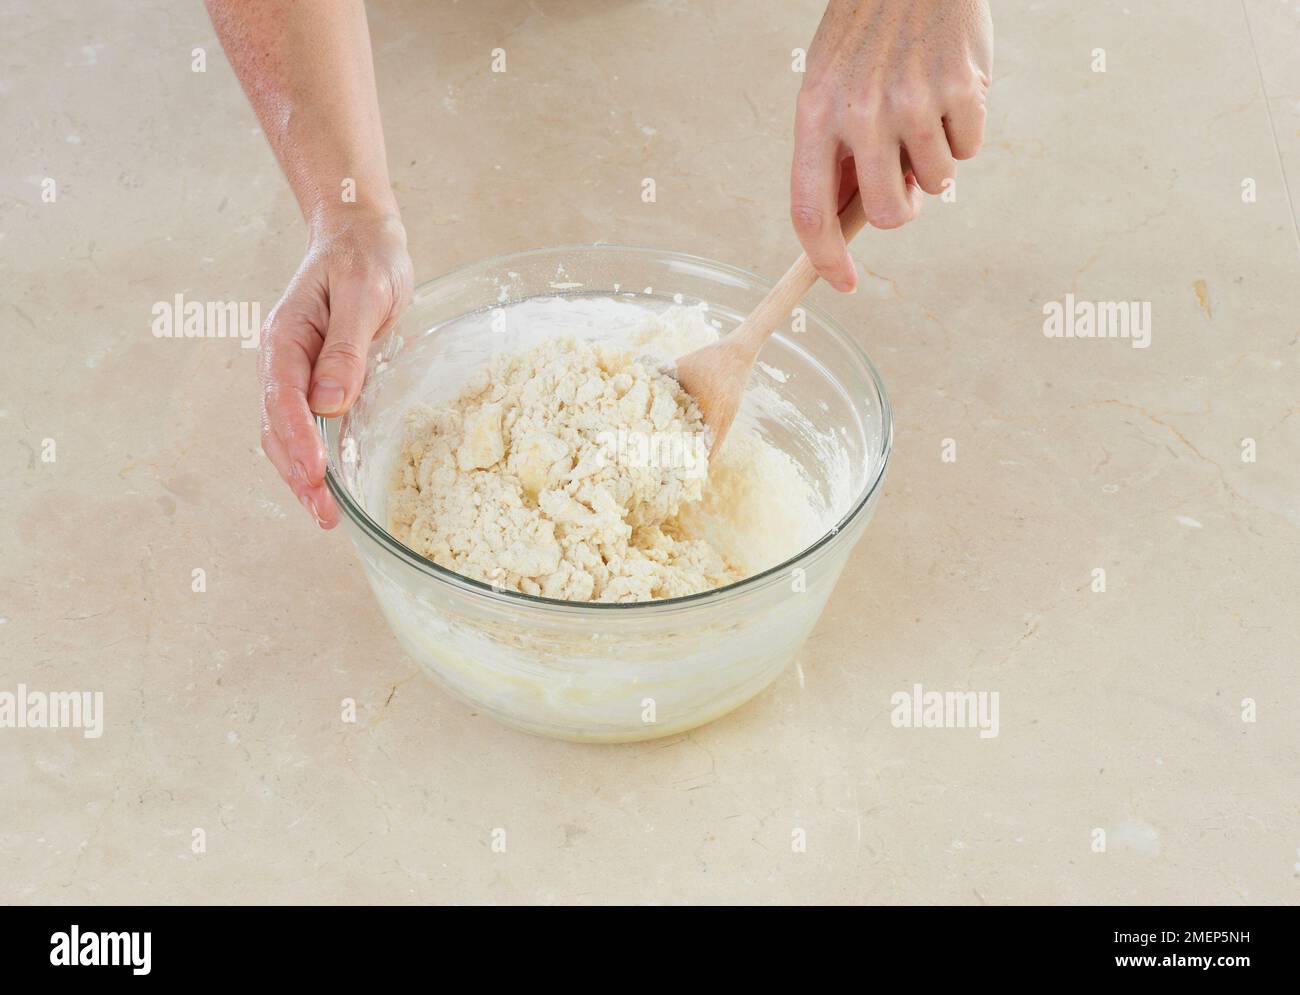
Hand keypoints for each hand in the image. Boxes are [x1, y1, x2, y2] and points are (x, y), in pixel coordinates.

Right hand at [259, 208, 412, 527]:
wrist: (363, 238)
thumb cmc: (363, 259)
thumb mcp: (363, 295)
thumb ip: (346, 348)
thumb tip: (330, 402)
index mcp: (286, 338)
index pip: (284, 398)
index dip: (299, 441)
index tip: (316, 475)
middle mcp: (285, 362)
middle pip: (277, 428)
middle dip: (298, 474)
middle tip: (325, 514)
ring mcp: (299, 376)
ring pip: (289, 436)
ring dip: (305, 477)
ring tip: (328, 516)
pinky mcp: (321, 384)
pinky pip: (313, 429)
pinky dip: (320, 461)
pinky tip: (335, 489)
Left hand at [791, 0, 992, 290]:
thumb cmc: (867, 31)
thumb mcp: (830, 84)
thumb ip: (837, 151)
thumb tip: (847, 220)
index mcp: (814, 114)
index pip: (810, 211)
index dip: (824, 259)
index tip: (843, 283)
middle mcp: (859, 111)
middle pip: (885, 214)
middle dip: (902, 209)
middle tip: (906, 180)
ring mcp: (911, 100)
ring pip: (936, 183)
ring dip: (936, 161)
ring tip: (926, 110)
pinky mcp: (960, 88)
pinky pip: (970, 149)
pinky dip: (966, 130)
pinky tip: (951, 89)